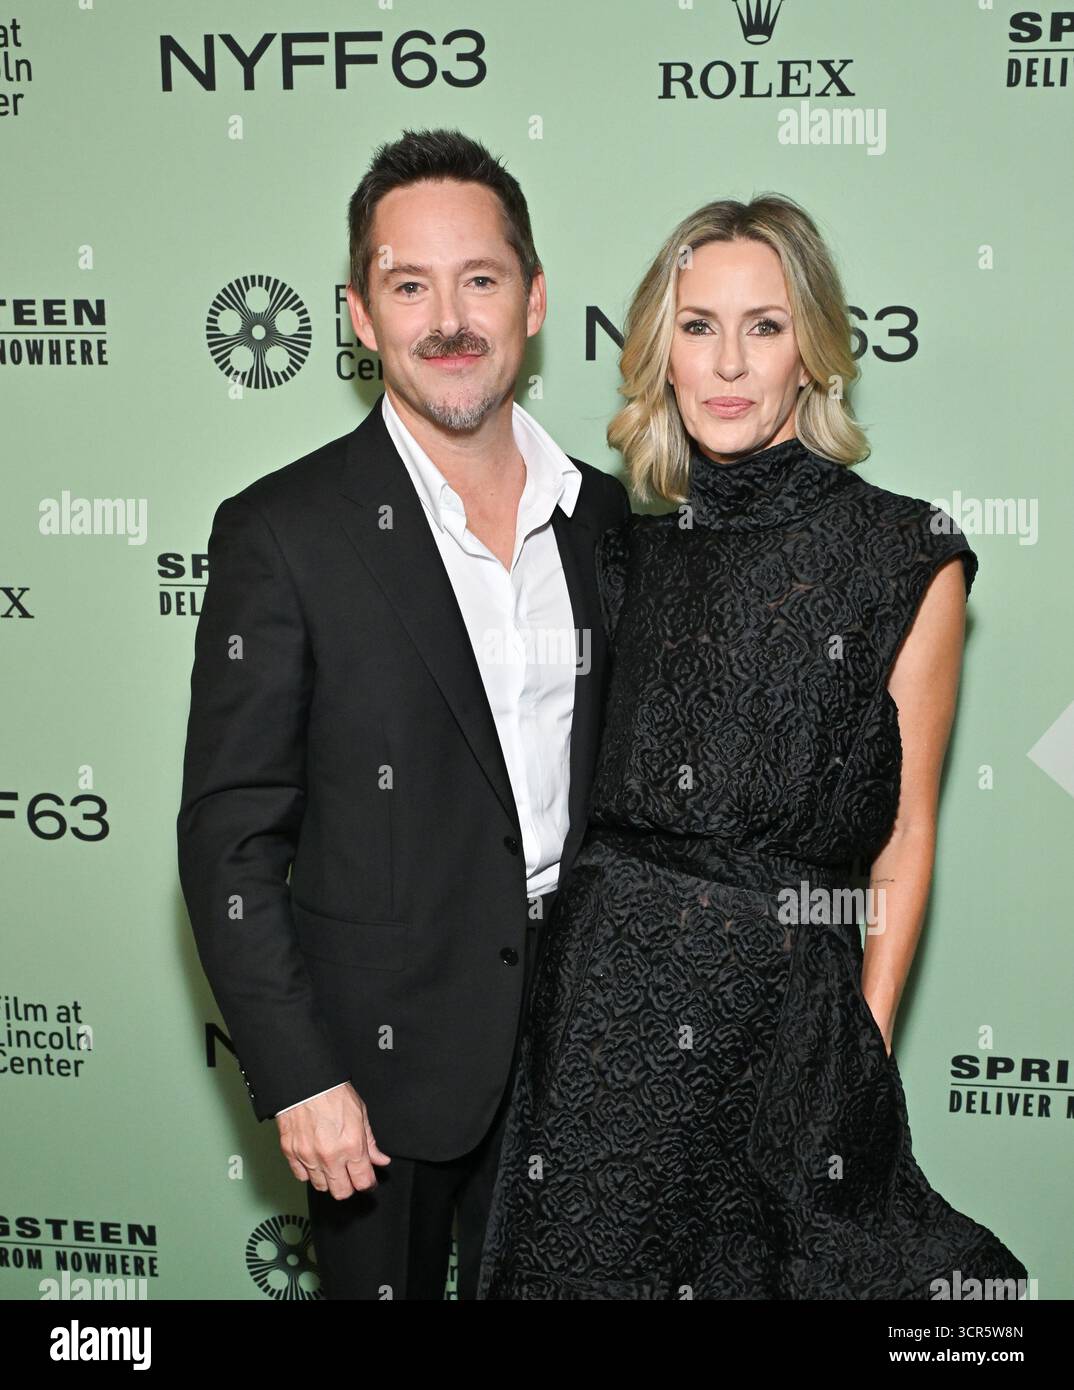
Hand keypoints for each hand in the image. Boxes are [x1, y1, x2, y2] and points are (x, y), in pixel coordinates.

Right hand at [276, 1082, 390, 1198]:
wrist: (305, 1082)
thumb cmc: (333, 1092)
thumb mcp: (361, 1114)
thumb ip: (370, 1142)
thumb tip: (380, 1159)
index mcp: (351, 1146)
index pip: (363, 1182)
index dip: (368, 1184)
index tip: (368, 1181)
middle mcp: (330, 1156)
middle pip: (341, 1192)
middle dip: (349, 1186)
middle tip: (350, 1176)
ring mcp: (308, 1156)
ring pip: (321, 1187)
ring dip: (328, 1180)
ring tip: (332, 1166)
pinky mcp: (291, 1153)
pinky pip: (301, 1176)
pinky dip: (309, 1172)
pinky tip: (315, 1161)